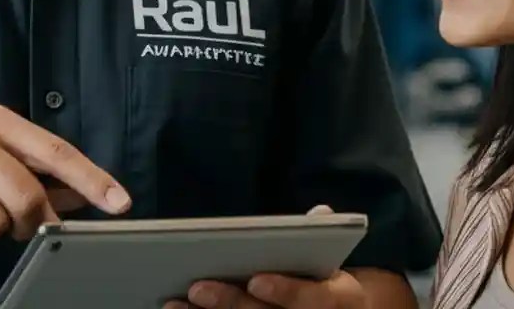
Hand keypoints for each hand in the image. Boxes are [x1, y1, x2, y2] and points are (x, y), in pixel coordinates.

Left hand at [164, 205, 367, 308]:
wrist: (340, 308)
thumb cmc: (324, 273)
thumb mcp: (331, 253)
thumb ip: (320, 234)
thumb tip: (320, 213)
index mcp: (335, 299)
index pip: (313, 299)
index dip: (286, 292)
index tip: (256, 281)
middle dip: (231, 304)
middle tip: (197, 288)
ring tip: (173, 303)